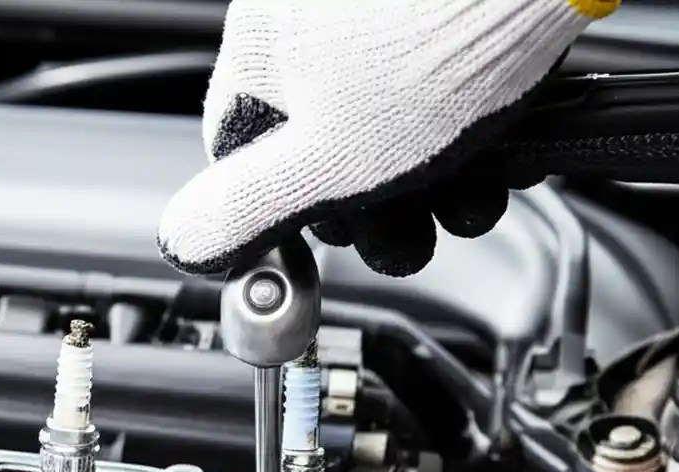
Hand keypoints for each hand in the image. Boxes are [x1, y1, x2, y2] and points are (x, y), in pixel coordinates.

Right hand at [158, 0, 617, 275]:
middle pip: (324, 151)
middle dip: (376, 208)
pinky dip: (466, 132)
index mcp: (263, 56)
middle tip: (411, 228)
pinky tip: (496, 154)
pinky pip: (436, 90)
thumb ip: (248, 207)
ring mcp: (374, 17)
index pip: (244, 160)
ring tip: (468, 196)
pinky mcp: (436, 16)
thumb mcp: (330, 159)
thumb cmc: (442, 36)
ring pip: (390, 129)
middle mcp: (307, 26)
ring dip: (433, 184)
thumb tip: (181, 241)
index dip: (287, 214)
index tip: (326, 240)